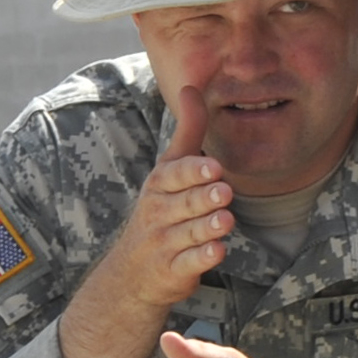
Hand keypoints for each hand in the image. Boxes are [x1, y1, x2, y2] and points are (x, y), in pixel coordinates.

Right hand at [95, 85, 232, 308]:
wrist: (132, 272)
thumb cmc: (162, 209)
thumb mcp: (171, 168)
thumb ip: (188, 130)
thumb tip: (191, 85)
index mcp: (160, 185)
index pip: (176, 175)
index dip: (194, 171)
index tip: (213, 167)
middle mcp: (159, 212)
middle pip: (185, 203)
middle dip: (204, 198)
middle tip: (224, 192)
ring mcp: (164, 242)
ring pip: (189, 233)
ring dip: (207, 227)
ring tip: (225, 221)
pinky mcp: (172, 270)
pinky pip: (188, 263)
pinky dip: (202, 259)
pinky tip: (217, 251)